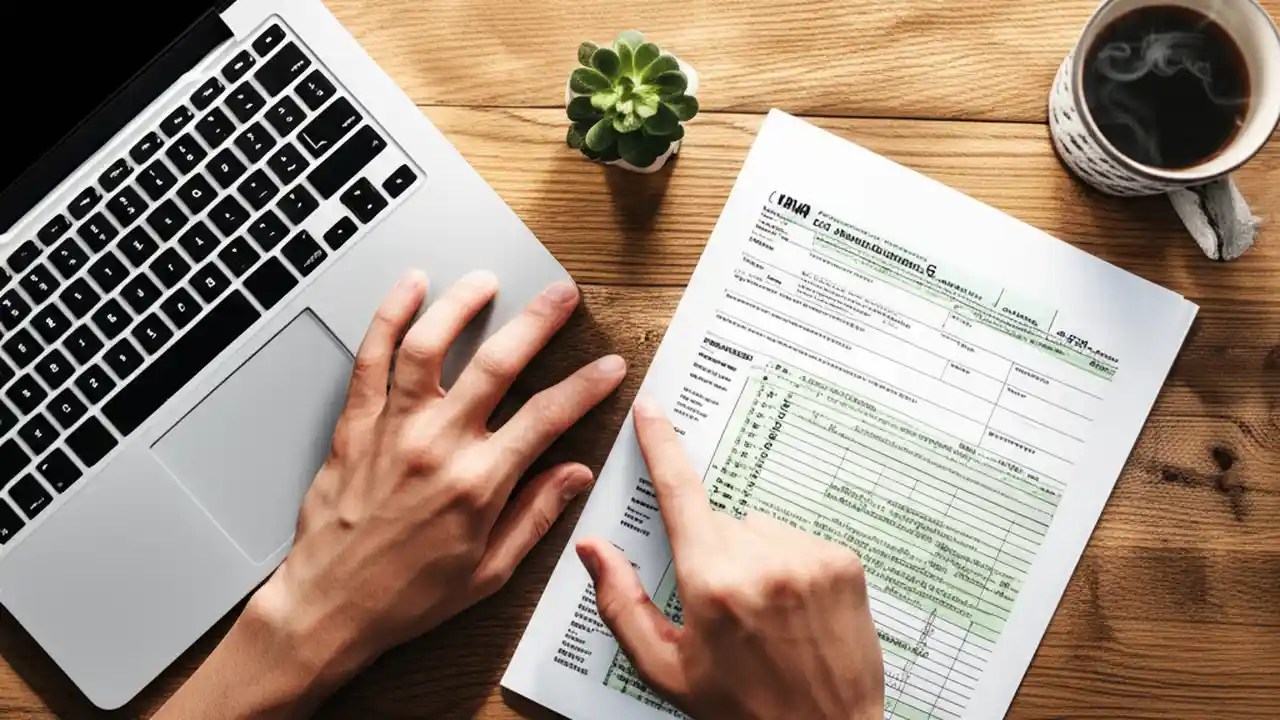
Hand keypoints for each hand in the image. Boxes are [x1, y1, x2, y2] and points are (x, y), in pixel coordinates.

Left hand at [158, 270, 624, 717]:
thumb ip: (536, 514)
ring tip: (486, 280)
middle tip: (561, 295)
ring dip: (461, 305)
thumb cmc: (408, 596)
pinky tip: (408, 289)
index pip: (547, 417)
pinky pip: (372, 359)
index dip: (585, 385)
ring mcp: (392, 430)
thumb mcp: (490, 571)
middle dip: (538, 322)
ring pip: (429, 346)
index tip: (608, 366)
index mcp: (478, 485)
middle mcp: (437, 446)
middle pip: (497, 364)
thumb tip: (575, 473)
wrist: (329, 606)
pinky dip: (389, 317)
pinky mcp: (355, 425)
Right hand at [576, 398, 883, 719]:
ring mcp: (808, 555)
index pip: (678, 494)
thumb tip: (592, 548)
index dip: (660, 446)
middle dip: (713, 553)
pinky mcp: (842, 560)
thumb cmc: (742, 710)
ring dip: (755, 558)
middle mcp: (761, 558)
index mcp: (711, 581)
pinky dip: (792, 565)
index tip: (650, 410)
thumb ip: (621, 603)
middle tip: (728, 611)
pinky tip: (796, 610)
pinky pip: (798, 540)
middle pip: (720, 522)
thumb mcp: (666, 668)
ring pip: (760, 530)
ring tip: (768, 616)